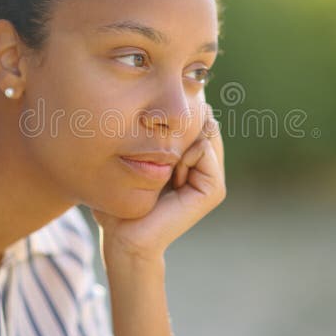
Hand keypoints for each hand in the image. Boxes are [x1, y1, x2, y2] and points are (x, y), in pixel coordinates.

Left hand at [92, 103, 225, 263]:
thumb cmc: (121, 195)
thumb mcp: (135, 153)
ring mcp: (214, 178)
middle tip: (157, 161)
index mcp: (190, 156)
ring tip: (164, 173)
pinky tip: (172, 180)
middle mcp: (206, 165)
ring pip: (203, 131)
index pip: (195, 113)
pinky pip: (202, 149)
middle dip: (177, 129)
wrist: (123, 235)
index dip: (174, 116)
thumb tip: (167, 100)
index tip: (149, 145)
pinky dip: (182, 158)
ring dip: (176, 145)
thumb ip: (153, 130)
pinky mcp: (214, 189)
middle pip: (201, 119)